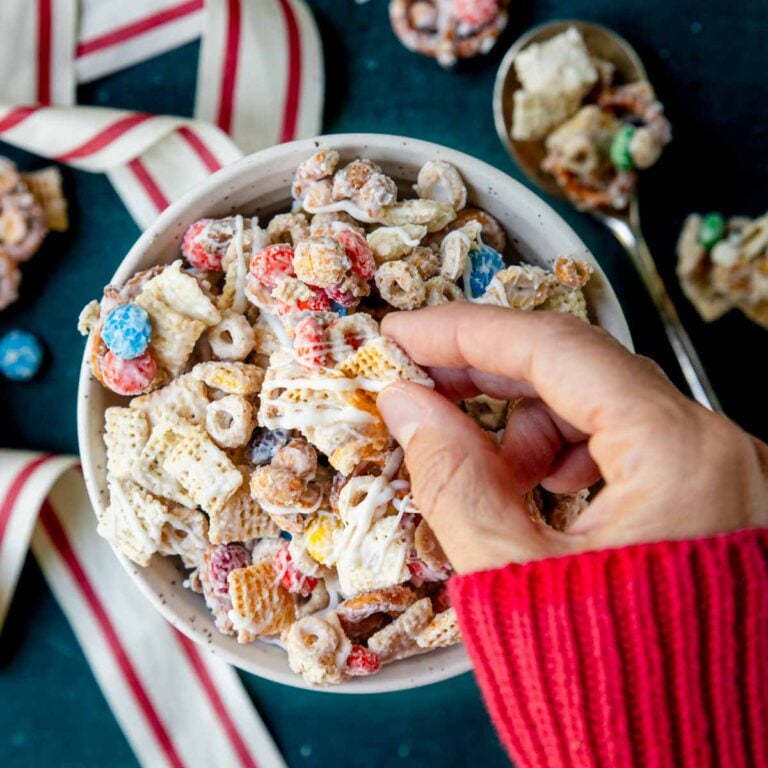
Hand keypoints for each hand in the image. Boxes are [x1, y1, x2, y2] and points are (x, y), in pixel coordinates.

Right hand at [377, 304, 767, 573]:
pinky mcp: (706, 498)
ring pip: (604, 404)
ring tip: (473, 453)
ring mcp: (719, 472)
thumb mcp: (509, 577)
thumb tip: (406, 405)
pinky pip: (626, 444)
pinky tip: (531, 483)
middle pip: (581, 369)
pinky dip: (565, 450)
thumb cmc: (609, 689)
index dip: (464, 331)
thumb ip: (450, 479)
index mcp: (679, 452)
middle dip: (487, 370)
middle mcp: (715, 446)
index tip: (402, 333)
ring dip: (525, 417)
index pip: (555, 349)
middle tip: (417, 378)